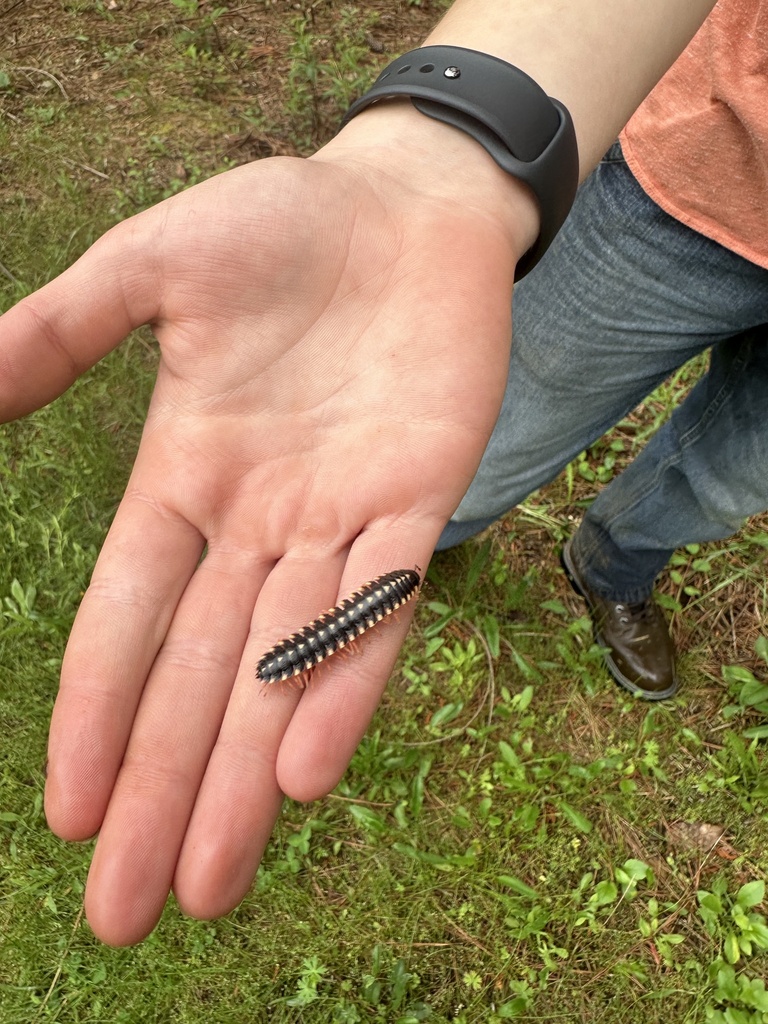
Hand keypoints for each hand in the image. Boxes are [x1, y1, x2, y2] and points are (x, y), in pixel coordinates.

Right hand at [0, 104, 535, 944]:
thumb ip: (63, 332)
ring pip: (287, 669)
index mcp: (189, 477)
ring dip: (251, 776)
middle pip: (203, 677)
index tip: (71, 814)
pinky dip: (346, 684)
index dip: (99, 715)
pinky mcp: (421, 500)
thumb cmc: (281, 225)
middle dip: (169, 792)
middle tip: (131, 914)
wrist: (405, 206)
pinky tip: (307, 772)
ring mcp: (342, 518)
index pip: (130, 618)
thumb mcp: (152, 270)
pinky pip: (380, 606)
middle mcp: (261, 521)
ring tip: (214, 883)